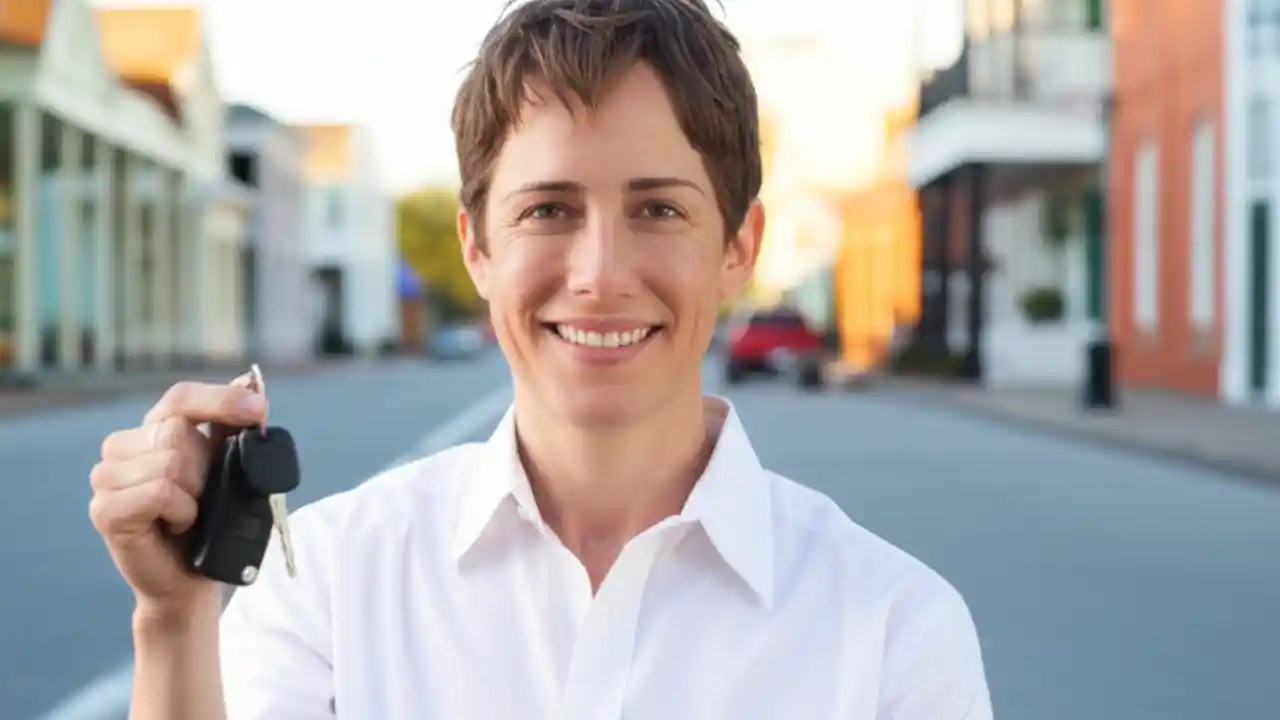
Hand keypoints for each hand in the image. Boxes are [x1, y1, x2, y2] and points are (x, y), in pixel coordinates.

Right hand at [89, 374, 269, 619]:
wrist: (193, 581)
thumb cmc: (212, 523)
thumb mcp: (230, 469)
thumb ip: (232, 428)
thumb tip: (248, 382)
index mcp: (154, 430)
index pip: (180, 397)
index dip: (220, 400)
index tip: (260, 410)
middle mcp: (123, 447)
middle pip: (177, 431)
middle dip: (207, 467)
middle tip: (205, 497)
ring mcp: (107, 478)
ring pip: (169, 462)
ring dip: (194, 494)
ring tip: (188, 514)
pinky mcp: (104, 510)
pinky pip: (158, 492)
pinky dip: (180, 511)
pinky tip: (175, 526)